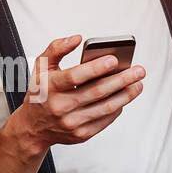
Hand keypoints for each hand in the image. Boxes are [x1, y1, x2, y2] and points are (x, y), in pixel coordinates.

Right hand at [8, 34, 145, 155]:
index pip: (74, 77)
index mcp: (49, 87)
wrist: (33, 128)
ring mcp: (72, 123)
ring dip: (126, 95)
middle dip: (121, 80)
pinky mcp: (81, 134)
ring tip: (138, 83)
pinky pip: (105, 120)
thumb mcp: (40, 68)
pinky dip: (118, 107)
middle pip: (96, 92)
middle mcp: (60, 107)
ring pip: (105, 107)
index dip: (95, 68)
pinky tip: (125, 96)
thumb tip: (77, 38)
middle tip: (138, 70)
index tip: (114, 59)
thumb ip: (56, 48)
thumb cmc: (40, 93)